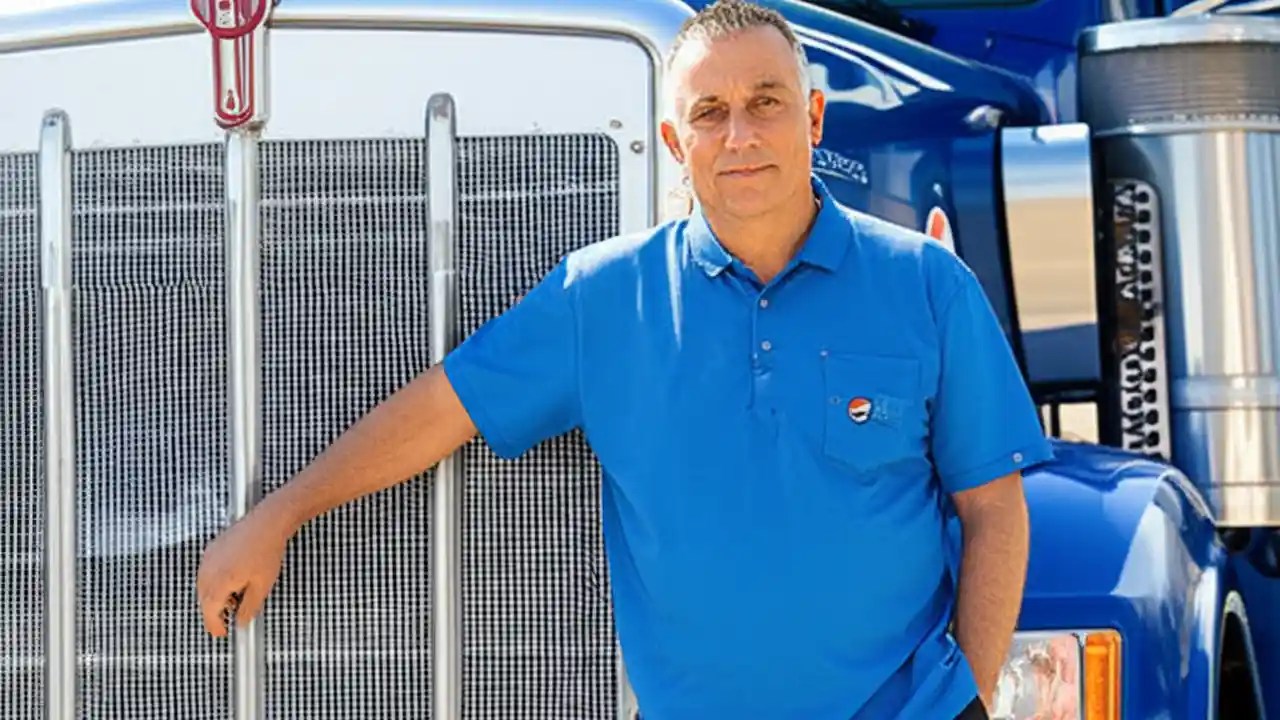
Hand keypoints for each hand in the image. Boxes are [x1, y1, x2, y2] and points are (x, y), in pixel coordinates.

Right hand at [196, 509, 290, 637]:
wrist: (268, 522)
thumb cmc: (266, 551)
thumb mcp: (262, 586)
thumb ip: (249, 608)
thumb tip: (241, 622)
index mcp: (218, 582)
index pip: (209, 612)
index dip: (215, 626)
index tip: (222, 633)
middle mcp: (207, 570)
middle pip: (204, 600)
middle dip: (214, 612)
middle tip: (228, 618)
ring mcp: (207, 558)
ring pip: (204, 586)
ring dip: (214, 596)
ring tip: (234, 599)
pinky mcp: (212, 548)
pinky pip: (207, 571)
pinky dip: (214, 581)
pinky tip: (232, 580)